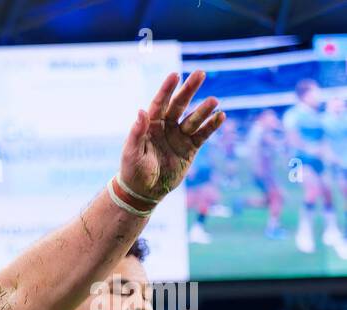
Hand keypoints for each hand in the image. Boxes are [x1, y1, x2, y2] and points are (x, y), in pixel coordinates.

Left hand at [120, 71, 223, 201]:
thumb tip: (141, 111)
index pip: (159, 103)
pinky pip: (203, 134)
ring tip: (213, 100)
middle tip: (200, 73)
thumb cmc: (133, 171)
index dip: (167, 89)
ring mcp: (179, 136)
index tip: (175, 74)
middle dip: (189, 89)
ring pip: (193, 118)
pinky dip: (211, 125)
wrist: (144, 192)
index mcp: (150, 125)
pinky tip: (220, 116)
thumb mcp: (132, 153)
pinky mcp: (190, 148)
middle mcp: (166, 126)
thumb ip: (137, 133)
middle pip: (180, 105)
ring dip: (203, 109)